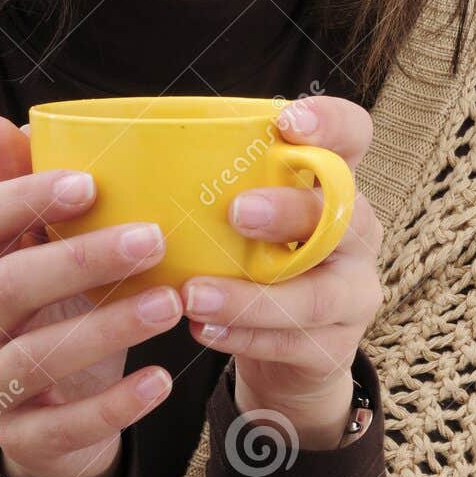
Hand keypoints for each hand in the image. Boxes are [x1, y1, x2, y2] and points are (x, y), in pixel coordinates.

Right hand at [0, 112, 184, 476]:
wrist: (64, 419)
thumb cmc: (69, 316)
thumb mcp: (57, 257)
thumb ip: (36, 196)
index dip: (26, 199)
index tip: (87, 182)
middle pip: (11, 286)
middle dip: (80, 261)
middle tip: (152, 239)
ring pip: (38, 357)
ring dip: (107, 327)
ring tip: (171, 305)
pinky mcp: (25, 437)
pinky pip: (65, 425)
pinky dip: (116, 405)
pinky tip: (161, 381)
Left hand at [181, 97, 383, 448]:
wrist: (282, 354)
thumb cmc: (247, 263)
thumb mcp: (241, 220)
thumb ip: (215, 188)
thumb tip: (118, 151)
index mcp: (335, 184)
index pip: (353, 135)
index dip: (331, 123)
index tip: (286, 122)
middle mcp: (357, 233)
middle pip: (344, 215)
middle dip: (290, 211)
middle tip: (235, 212)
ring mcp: (355, 291)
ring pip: (318, 294)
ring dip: (252, 296)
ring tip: (193, 295)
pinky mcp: (339, 344)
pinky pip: (297, 341)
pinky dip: (246, 336)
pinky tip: (201, 329)